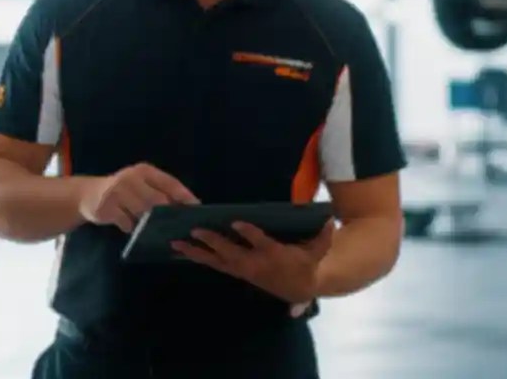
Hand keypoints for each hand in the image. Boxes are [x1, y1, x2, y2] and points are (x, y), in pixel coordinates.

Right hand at [78, 163, 198, 231]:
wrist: (87, 194)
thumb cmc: (123, 191)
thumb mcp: (140, 185)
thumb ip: (159, 192)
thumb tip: (184, 209)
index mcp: (144, 171)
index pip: (169, 183)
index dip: (184, 196)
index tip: (197, 208)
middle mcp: (131, 178)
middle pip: (157, 200)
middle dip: (169, 214)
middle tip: (180, 226)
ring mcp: (117, 192)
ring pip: (142, 212)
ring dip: (151, 224)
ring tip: (160, 232)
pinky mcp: (107, 207)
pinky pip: (126, 223)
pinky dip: (132, 228)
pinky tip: (133, 230)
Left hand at [171, 219, 334, 306]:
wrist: (300, 288)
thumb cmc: (307, 263)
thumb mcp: (318, 250)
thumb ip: (323, 235)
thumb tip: (330, 218)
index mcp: (274, 255)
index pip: (260, 243)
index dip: (249, 234)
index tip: (237, 223)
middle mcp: (255, 264)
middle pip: (231, 253)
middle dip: (213, 241)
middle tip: (195, 229)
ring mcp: (243, 269)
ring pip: (217, 261)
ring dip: (196, 252)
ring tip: (176, 243)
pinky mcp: (237, 271)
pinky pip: (215, 265)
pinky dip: (198, 258)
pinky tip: (182, 251)